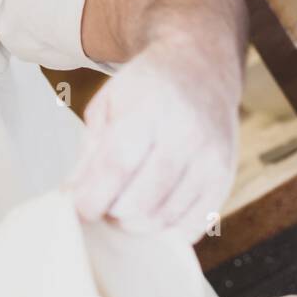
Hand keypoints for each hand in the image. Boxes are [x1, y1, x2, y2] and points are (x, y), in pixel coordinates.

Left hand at [67, 34, 240, 242]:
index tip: (79, 209)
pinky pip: (191, 225)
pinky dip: (165, 228)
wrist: (202, 67)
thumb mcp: (106, 105)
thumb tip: (72, 197)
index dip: (92, 199)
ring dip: (135, 223)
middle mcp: (186, 135)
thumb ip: (88, 153)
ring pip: (163, 218)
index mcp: (149, 111)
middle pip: (139, 201)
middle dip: (111, 212)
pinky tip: (153, 209)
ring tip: (125, 203)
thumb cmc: (146, 89)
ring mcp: (210, 159)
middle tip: (103, 201)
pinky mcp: (225, 178)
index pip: (116, 168)